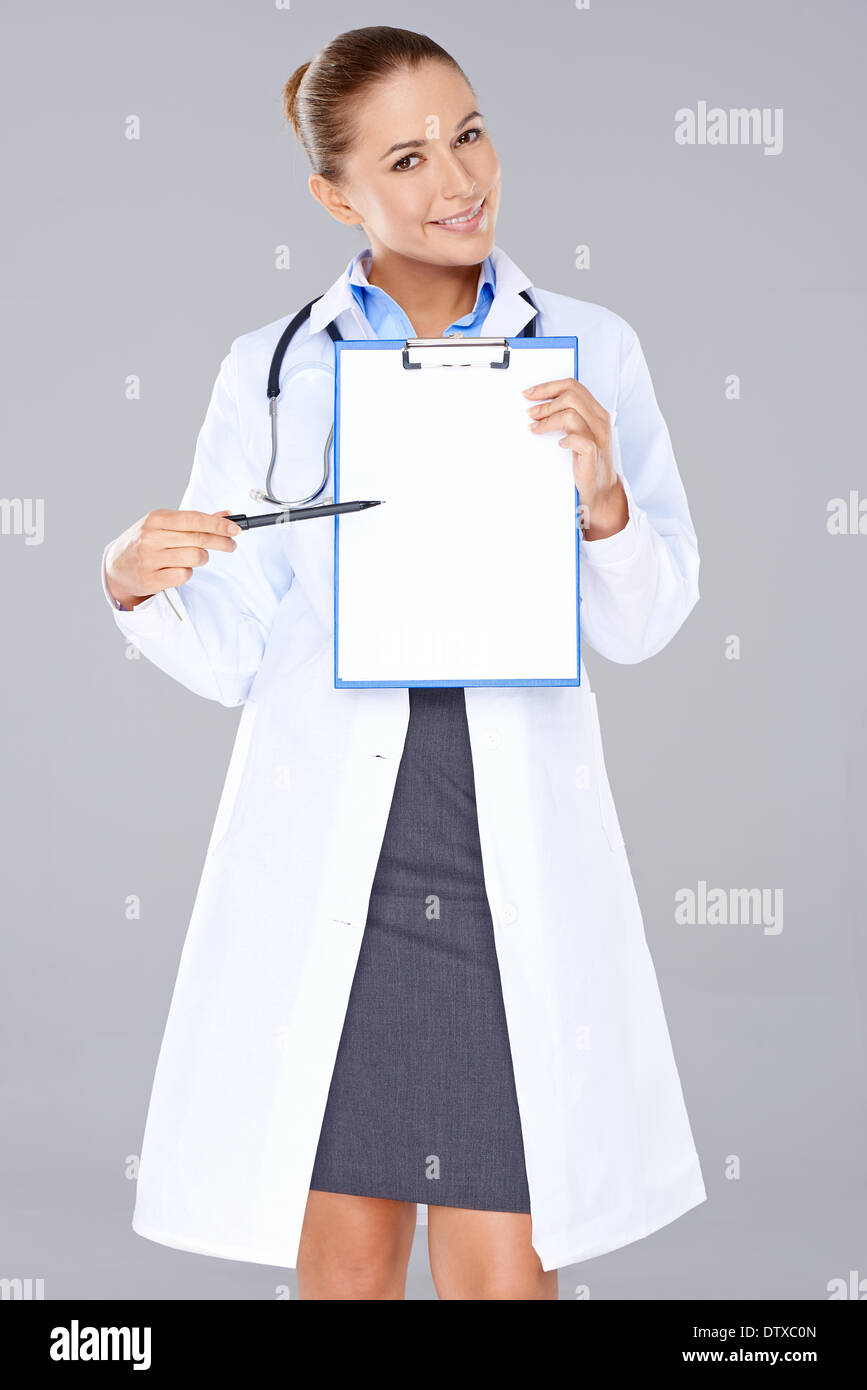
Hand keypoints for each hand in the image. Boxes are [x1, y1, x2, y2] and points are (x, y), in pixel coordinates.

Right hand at [105, 508, 240, 609]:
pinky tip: (179, 569)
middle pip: (199, 539)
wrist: (116, 566)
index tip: (235, 530)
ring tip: (195, 557)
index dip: (218, 525)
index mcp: (156, 518)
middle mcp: (151, 537)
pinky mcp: (151, 579)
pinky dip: (188, 572)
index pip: (195, 519)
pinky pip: (184, 575)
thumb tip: (226, 515)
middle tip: (231, 545)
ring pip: (195, 558)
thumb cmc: (145, 542)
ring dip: (202, 558)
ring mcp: (150, 559)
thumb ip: (194, 521)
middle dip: (221, 542)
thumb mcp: (164, 525)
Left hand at [522, 379, 628, 539]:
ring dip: (548, 421)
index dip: (548, 387)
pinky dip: (565, 439)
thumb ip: (566, 416)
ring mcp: (598, 437)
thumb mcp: (579, 432)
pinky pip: (579, 439)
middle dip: (545, 403)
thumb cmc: (586, 459)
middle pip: (570, 396)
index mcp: (596, 411)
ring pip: (571, 415)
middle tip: (530, 414)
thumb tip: (538, 406)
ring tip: (535, 429)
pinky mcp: (593, 454)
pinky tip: (559, 444)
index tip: (529, 393)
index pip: (573, 386)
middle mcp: (599, 420)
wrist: (600, 487)